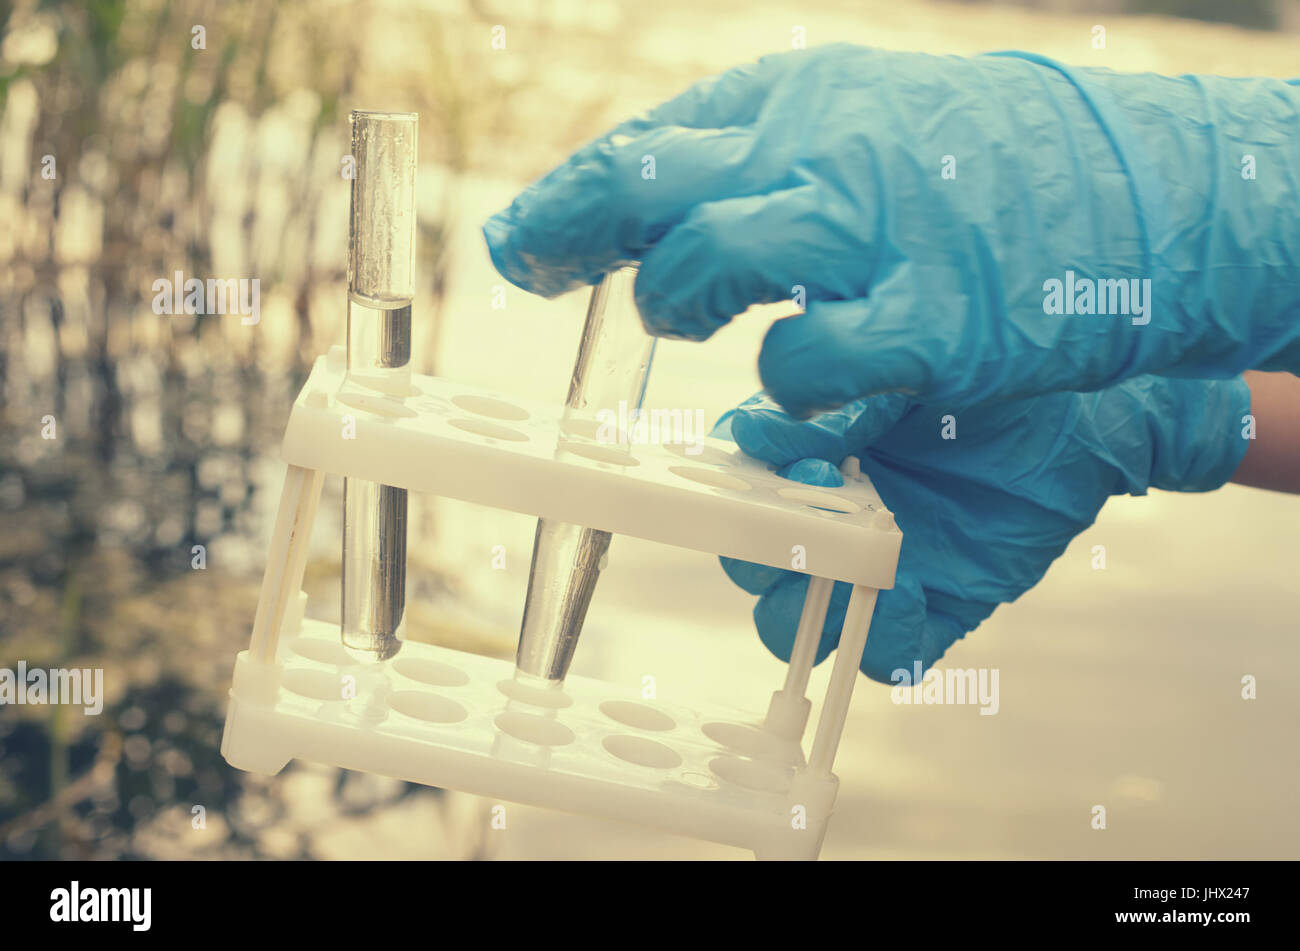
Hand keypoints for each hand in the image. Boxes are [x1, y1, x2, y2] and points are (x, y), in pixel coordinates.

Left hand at [484, 44, 1299, 415]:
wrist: (1129, 193)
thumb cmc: (969, 165)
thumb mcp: (851, 122)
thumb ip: (748, 160)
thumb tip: (638, 209)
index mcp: (799, 105)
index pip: (646, 147)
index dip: (565, 207)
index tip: (521, 253)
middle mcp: (822, 151)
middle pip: (655, 190)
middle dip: (596, 245)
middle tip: (605, 291)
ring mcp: (874, 233)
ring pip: (709, 259)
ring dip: (682, 304)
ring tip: (697, 329)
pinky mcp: (931, 320)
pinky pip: (809, 362)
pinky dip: (785, 388)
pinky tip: (802, 390)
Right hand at [713, 376, 1249, 681]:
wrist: (1083, 421)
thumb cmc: (983, 387)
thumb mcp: (902, 382)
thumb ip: (832, 412)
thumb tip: (755, 435)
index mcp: (803, 461)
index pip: (734, 493)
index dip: (742, 489)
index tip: (794, 457)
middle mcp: (826, 520)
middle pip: (749, 565)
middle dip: (763, 553)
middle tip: (819, 514)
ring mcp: (871, 570)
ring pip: (793, 625)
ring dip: (805, 608)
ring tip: (858, 561)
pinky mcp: (929, 611)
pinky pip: (882, 656)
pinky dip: (883, 637)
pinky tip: (915, 591)